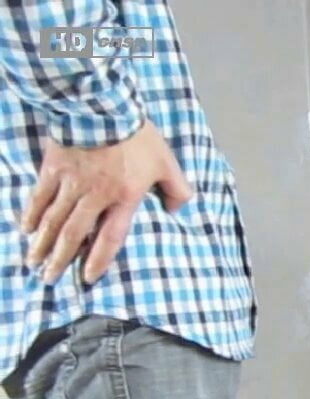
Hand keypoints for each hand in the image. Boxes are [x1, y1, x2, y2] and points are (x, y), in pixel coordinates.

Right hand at [20, 120, 194, 284]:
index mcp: (123, 197)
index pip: (110, 237)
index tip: (88, 277)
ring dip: (42, 242)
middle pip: (74, 234)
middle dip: (60, 258)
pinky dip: (31, 213)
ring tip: (33, 261)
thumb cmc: (138, 135)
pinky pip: (39, 195)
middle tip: (48, 278)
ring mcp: (71, 182)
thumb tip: (179, 209)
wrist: (103, 105)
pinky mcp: (53, 166)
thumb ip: (177, 188)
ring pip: (53, 219)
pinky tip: (25, 229)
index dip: (98, 259)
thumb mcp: (167, 162)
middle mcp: (94, 195)